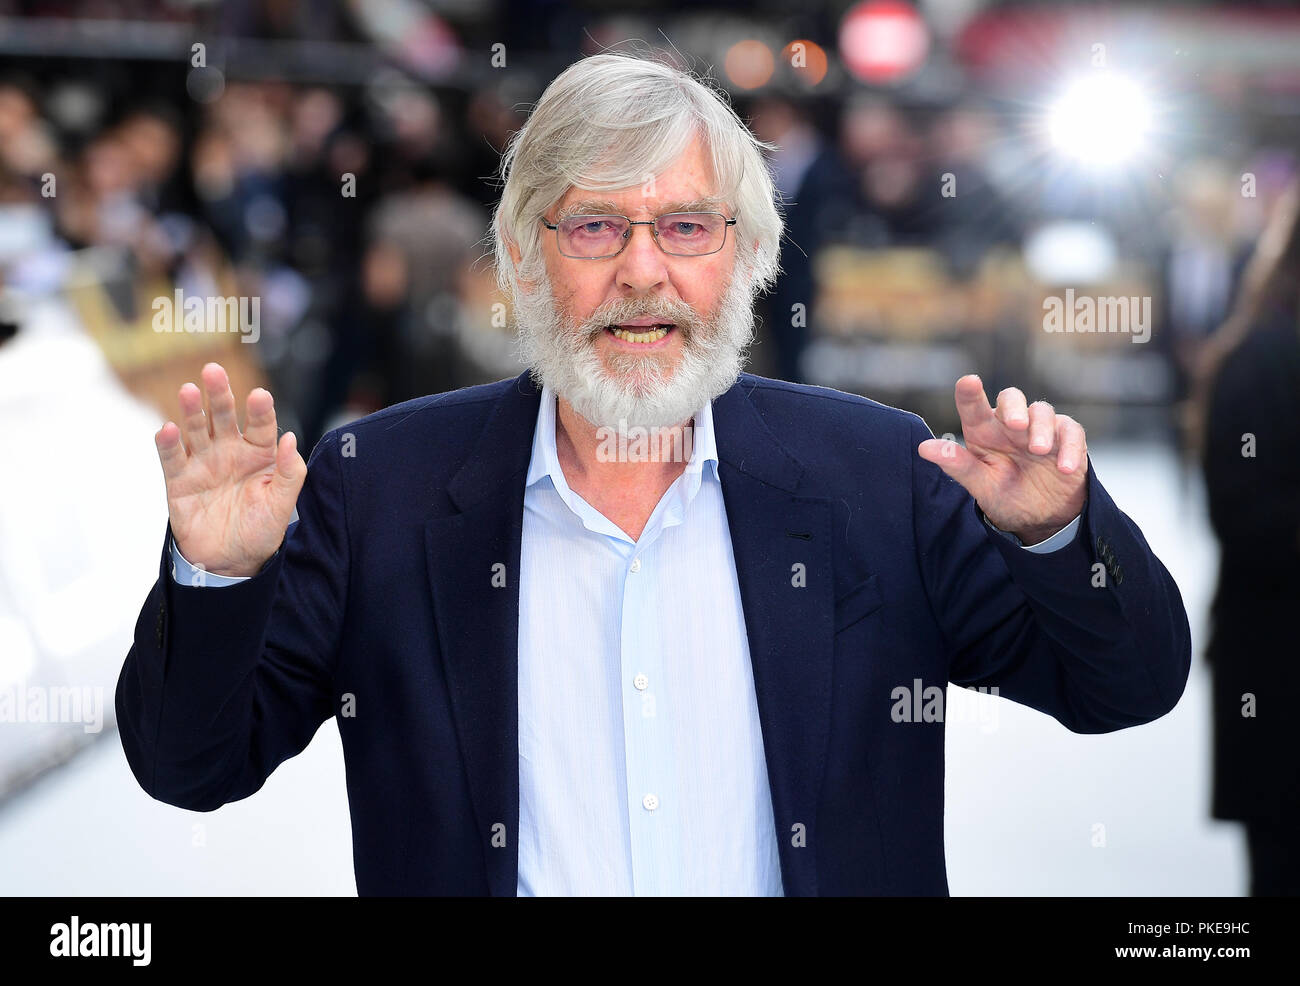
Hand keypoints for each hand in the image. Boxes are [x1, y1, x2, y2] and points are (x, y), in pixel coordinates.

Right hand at [155, 362, 306, 577]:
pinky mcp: (180, 480)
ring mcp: (203, 463)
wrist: (230, 561)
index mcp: (259, 455)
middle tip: (213, 371)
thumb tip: (292, 438)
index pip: (260, 426)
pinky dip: (168, 443)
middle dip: (219, 395)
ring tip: (188, 390)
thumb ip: (291, 473)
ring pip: (195, 430)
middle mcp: (230, 452)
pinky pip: (172, 457)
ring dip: (190, 410)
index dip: (260, 411)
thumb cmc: (260, 530)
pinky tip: (168, 429)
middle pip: (223, 417)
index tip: (260, 396)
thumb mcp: (282, 505)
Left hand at [917, 375, 1086, 544]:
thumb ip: (957, 465)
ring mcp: (1040, 430)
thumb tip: (924, 447)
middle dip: (1015, 407)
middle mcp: (1010, 426)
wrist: (1042, 519)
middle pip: (1012, 398)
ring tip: (1039, 450)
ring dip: (1042, 429)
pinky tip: (1064, 467)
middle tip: (1016, 425)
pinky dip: (1070, 447)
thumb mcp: (981, 486)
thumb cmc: (1006, 496)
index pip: (973, 408)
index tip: (968, 381)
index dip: (969, 393)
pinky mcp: (1067, 439)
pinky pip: (1072, 431)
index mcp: (983, 433)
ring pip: (1042, 411)